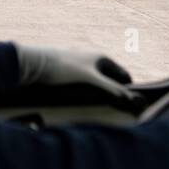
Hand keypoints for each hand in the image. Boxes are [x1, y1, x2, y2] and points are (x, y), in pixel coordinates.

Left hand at [14, 44, 139, 105]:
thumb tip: (134, 99)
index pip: (124, 76)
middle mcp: (93, 60)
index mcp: (102, 59)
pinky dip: (88, 93)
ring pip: (98, 83)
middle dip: (114, 93)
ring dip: (100, 94)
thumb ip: (113, 90)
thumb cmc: (63, 69)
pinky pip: (85, 84)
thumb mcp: (91, 81)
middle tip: (115, 109)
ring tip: (98, 107)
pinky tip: (81, 101)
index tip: (131, 105)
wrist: (33, 64)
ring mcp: (81, 65)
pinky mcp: (69, 71)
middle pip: (111, 80)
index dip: (129, 90)